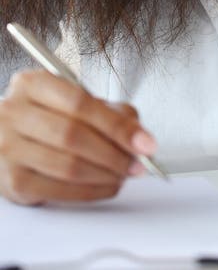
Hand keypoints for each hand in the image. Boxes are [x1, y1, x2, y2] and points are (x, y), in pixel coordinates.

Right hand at [0, 69, 156, 204]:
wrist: (9, 137)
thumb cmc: (48, 116)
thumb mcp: (76, 102)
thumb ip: (110, 112)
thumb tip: (139, 137)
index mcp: (33, 84)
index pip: (81, 104)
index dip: (117, 126)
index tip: (144, 143)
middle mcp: (14, 113)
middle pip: (74, 136)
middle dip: (114, 154)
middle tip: (137, 163)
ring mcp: (9, 148)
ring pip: (67, 166)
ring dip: (104, 175)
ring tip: (124, 174)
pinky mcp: (11, 182)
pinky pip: (58, 191)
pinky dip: (89, 192)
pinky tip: (105, 186)